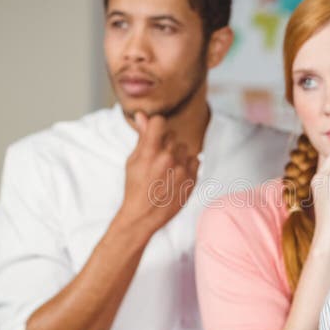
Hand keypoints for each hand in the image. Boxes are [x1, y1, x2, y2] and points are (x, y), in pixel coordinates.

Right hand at [118, 112, 198, 232]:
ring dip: (177, 154)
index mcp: (149, 152)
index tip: (153, 133)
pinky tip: (176, 175)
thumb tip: (141, 114)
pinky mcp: (192, 179)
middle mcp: (167, 158)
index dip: (156, 125)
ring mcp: (181, 169)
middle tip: (157, 160)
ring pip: (184, 147)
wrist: (144, 215)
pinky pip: (195, 159)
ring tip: (166, 169)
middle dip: (165, 143)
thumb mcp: (133, 160)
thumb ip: (141, 137)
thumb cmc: (135, 186)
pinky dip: (187, 165)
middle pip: (172, 135)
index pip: (159, 121)